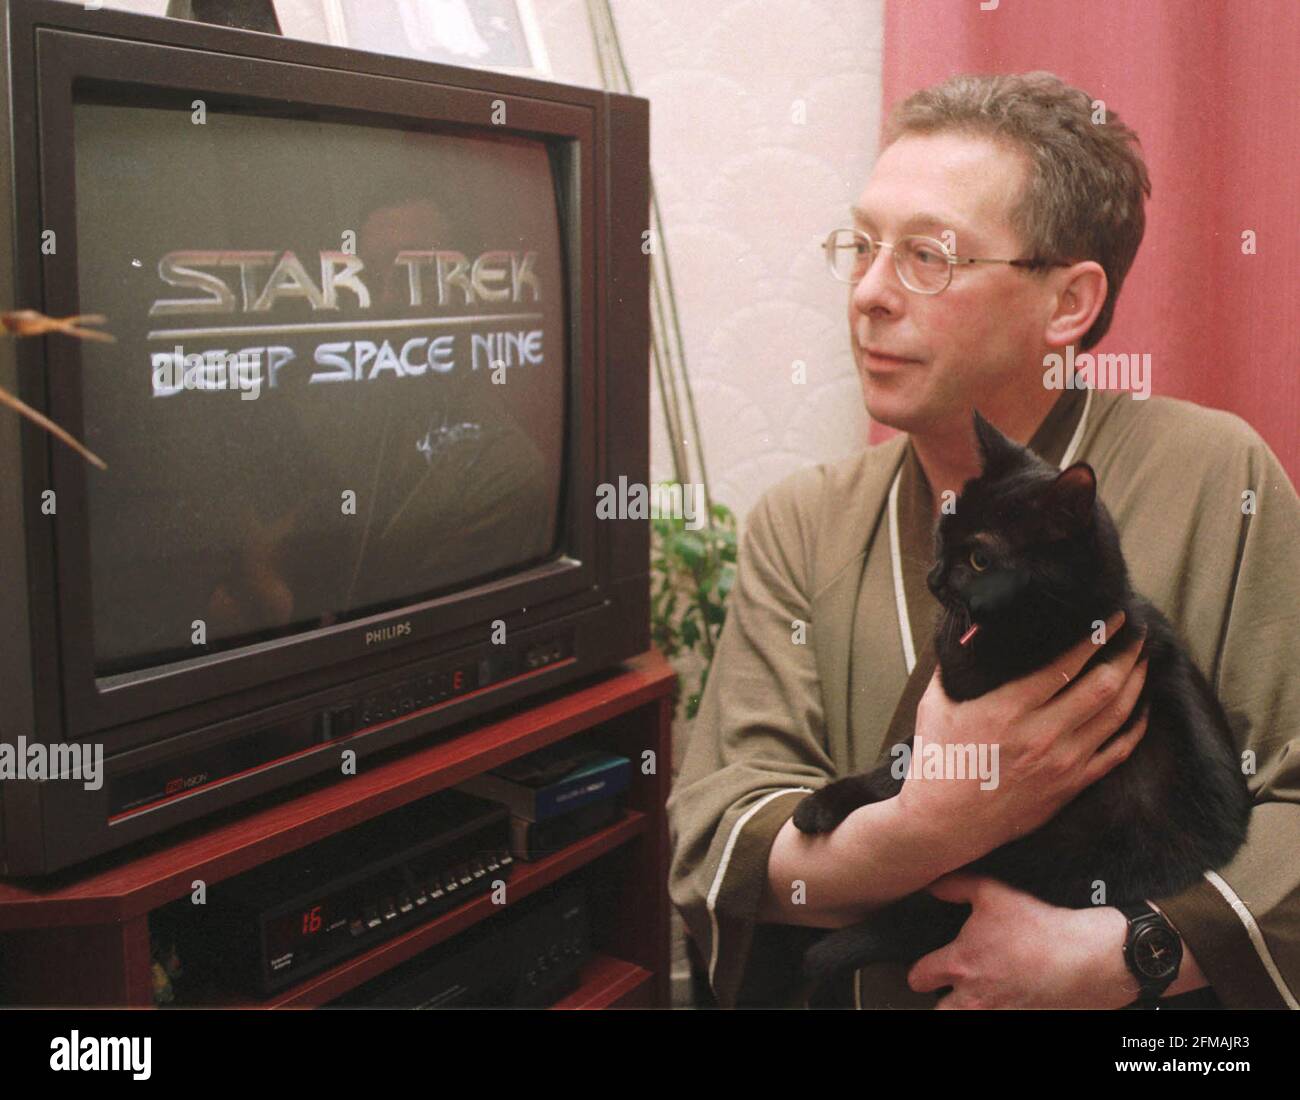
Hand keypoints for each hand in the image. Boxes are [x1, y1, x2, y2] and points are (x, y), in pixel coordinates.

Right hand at [897, 609, 1148, 870]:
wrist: (945, 823)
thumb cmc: (939, 763)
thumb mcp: (936, 705)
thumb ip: (953, 666)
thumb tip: (967, 631)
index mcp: (1007, 709)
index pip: (1066, 664)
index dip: (1095, 636)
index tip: (1110, 616)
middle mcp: (1041, 734)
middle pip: (1103, 686)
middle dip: (1127, 654)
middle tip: (1138, 633)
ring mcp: (1062, 762)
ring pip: (1116, 715)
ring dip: (1136, 683)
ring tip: (1143, 661)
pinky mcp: (1071, 785)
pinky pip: (1117, 752)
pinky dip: (1135, 726)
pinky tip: (1141, 708)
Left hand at [907, 873, 1140, 1008]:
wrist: (1086, 958)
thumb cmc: (1039, 928)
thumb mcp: (991, 893)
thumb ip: (955, 887)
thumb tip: (932, 885)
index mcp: (961, 965)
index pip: (918, 978)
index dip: (921, 972)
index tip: (927, 968)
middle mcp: (975, 998)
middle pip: (939, 1012)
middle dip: (940, 1001)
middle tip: (951, 989)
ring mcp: (1000, 1015)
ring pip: (968, 1019)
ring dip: (968, 1008)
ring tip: (978, 996)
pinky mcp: (1023, 1021)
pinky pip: (1001, 1020)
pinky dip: (999, 1011)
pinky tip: (1007, 1000)